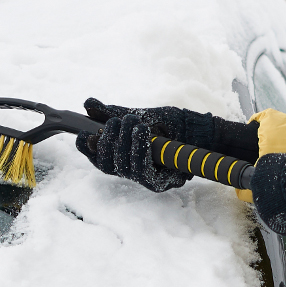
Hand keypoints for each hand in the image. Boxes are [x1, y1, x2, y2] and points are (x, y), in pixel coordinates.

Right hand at [83, 98, 258, 161]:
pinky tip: (141, 133)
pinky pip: (143, 171)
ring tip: (131, 122)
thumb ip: (114, 112)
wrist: (202, 129)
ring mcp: (147, 178)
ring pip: (124, 168)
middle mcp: (135, 170)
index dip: (89, 150)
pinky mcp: (161, 181)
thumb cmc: (174, 123)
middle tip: (114, 122)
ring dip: (124, 142)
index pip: (100, 158)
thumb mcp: (141, 114)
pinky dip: (139, 150)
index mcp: (127, 156)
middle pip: (108, 165)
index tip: (83, 136)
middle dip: (107, 142)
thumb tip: (88, 105)